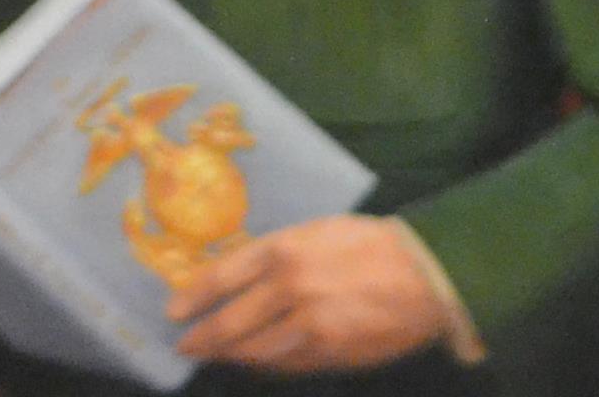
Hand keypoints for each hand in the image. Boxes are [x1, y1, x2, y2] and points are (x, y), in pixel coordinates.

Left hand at [166, 215, 464, 372]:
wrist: (424, 272)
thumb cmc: (369, 245)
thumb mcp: (314, 233)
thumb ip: (276, 256)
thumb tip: (239, 279)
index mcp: (282, 248)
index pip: (221, 276)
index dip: (192, 297)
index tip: (173, 311)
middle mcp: (288, 286)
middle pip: (231, 322)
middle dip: (203, 337)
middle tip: (185, 345)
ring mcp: (308, 323)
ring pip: (255, 351)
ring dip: (231, 356)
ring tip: (216, 356)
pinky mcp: (330, 351)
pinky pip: (287, 364)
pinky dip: (266, 366)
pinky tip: (256, 363)